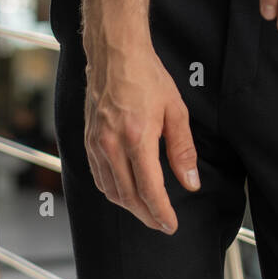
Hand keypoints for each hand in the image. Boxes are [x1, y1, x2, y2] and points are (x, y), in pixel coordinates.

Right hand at [83, 38, 199, 232]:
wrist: (115, 53)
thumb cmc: (147, 76)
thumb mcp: (175, 110)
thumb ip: (183, 150)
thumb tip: (191, 182)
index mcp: (136, 136)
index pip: (149, 189)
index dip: (161, 212)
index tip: (171, 225)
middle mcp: (111, 144)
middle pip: (128, 196)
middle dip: (147, 215)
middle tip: (162, 224)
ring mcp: (96, 143)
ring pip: (110, 190)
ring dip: (129, 206)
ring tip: (147, 211)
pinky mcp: (87, 140)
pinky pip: (98, 177)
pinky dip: (112, 191)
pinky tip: (125, 192)